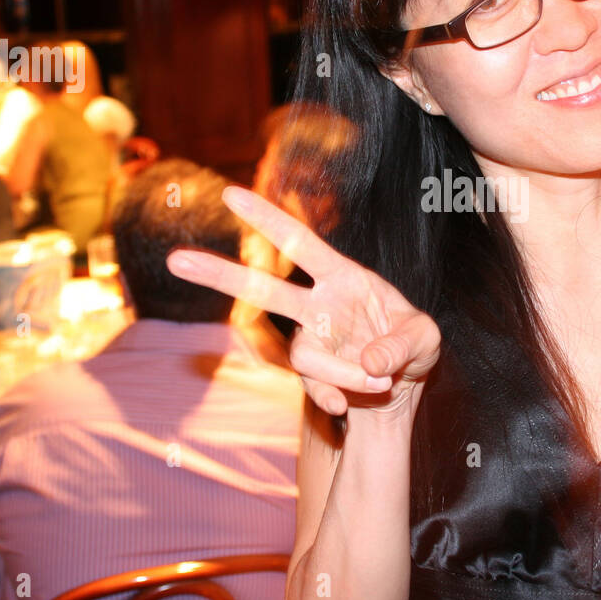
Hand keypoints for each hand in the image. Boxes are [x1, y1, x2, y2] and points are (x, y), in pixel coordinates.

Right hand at [166, 186, 440, 419]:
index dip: (268, 219)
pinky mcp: (312, 376)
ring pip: (303, 354)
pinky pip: (313, 387)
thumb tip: (370, 363)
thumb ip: (403, 344)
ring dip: (343, 372)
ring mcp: (310, 342)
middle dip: (219, 274)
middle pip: (262, 289)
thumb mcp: (425, 338)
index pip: (300, 243)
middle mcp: (317, 306)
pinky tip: (348, 404)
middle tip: (175, 260)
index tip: (230, 194)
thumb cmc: (413, 345)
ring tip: (382, 381)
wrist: (404, 387)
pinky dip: (333, 395)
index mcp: (342, 277)